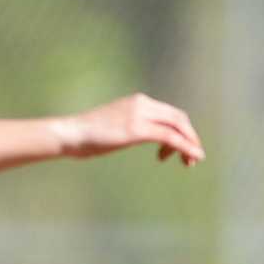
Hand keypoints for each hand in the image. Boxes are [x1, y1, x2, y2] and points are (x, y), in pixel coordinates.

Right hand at [52, 93, 203, 166]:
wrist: (70, 134)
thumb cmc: (87, 135)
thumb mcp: (114, 126)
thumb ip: (130, 126)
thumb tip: (136, 135)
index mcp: (137, 101)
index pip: (170, 113)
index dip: (181, 131)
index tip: (177, 150)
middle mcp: (142, 103)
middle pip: (179, 118)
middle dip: (190, 137)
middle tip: (192, 157)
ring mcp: (139, 115)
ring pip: (178, 126)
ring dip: (189, 143)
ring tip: (189, 162)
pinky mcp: (137, 130)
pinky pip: (170, 137)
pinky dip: (185, 146)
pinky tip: (193, 156)